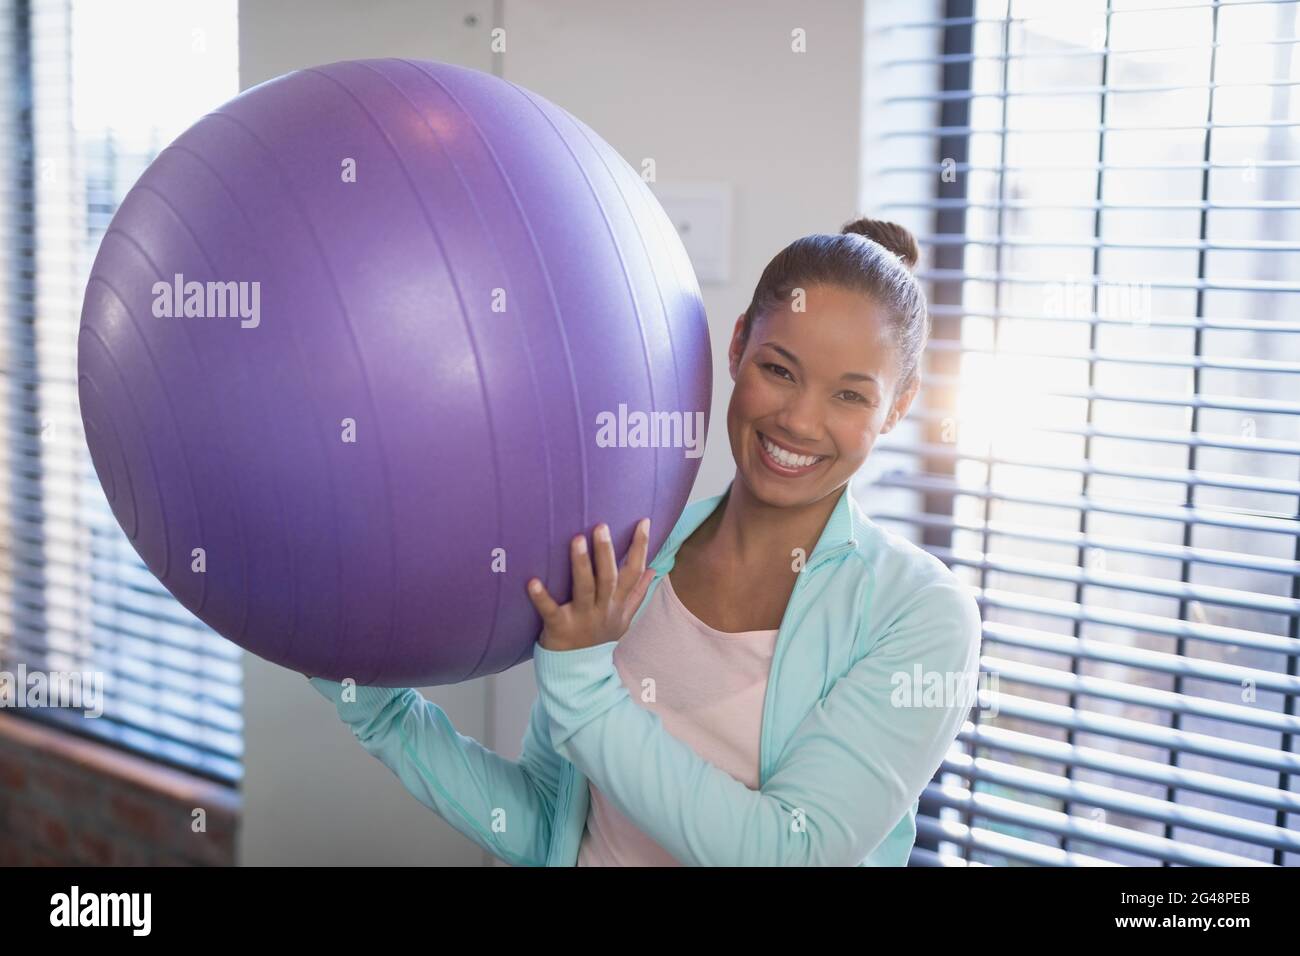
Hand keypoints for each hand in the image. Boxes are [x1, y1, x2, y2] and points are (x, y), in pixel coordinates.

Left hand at [527, 518, 654, 651]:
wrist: (581, 672)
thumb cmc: (600, 637)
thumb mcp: (625, 618)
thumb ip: (638, 593)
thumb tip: (654, 570)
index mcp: (618, 603)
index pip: (634, 572)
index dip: (640, 547)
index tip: (643, 522)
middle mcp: (603, 609)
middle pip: (609, 578)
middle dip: (606, 552)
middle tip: (601, 526)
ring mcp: (582, 618)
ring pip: (584, 589)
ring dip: (581, 565)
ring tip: (577, 540)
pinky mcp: (559, 627)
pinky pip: (550, 611)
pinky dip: (541, 597)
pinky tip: (532, 582)